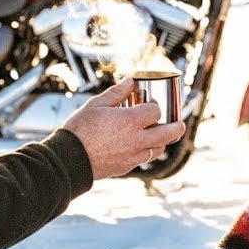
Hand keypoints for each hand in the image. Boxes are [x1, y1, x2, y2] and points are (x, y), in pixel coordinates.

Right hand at [62, 78, 185, 180]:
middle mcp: (137, 139)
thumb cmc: (79, 130)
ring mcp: (133, 156)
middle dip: (177, 126)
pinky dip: (147, 151)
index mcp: (130, 121)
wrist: (69, 160)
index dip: (155, 104)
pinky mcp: (127, 167)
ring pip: (159, 149)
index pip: (156, 111)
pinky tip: (140, 146)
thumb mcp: (96, 105)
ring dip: (163, 141)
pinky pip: (145, 159)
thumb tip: (130, 81)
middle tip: (179, 123)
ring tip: (160, 135)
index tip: (150, 102)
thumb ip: (116, 93)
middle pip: (169, 133)